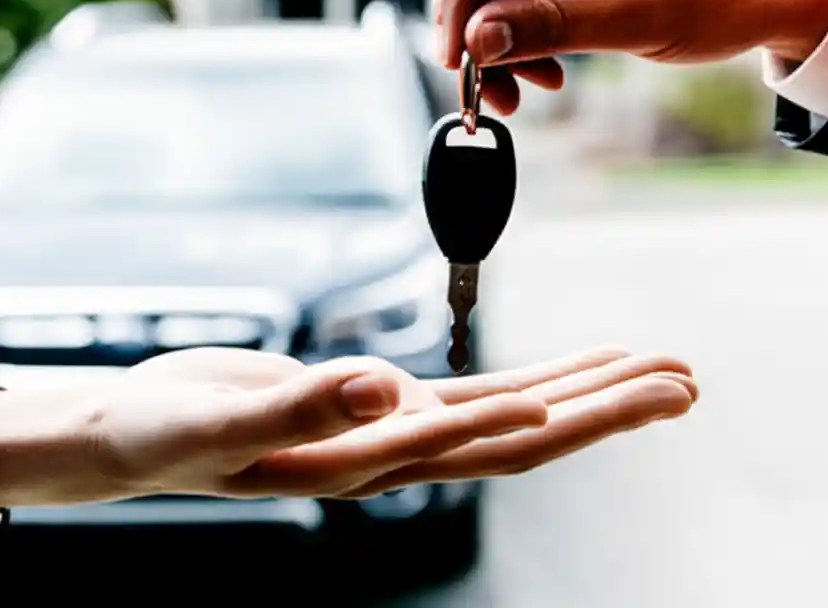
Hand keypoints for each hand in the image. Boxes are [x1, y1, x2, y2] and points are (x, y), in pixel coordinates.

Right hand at [77, 345, 695, 500]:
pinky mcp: (380, 408)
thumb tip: (389, 388)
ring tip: (652, 368)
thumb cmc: (169, 434)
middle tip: (688, 378)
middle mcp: (400, 452)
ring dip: (583, 391)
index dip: (580, 414)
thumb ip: (307, 402)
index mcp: (373, 460)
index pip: (501, 439)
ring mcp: (395, 432)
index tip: (653, 388)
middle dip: (612, 405)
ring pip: (513, 411)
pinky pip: (473, 394)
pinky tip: (564, 369)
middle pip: (531, 430)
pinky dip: (527, 379)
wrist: (138, 436)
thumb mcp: (225, 418)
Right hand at [432, 0, 827, 113]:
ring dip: (496, 40)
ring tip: (517, 93)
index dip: (461, 0)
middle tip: (477, 84)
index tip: (452, 57)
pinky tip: (541, 76)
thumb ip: (550, 26)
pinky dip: (521, 39)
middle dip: (474, 25)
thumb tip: (477, 41)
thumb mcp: (634, 17)